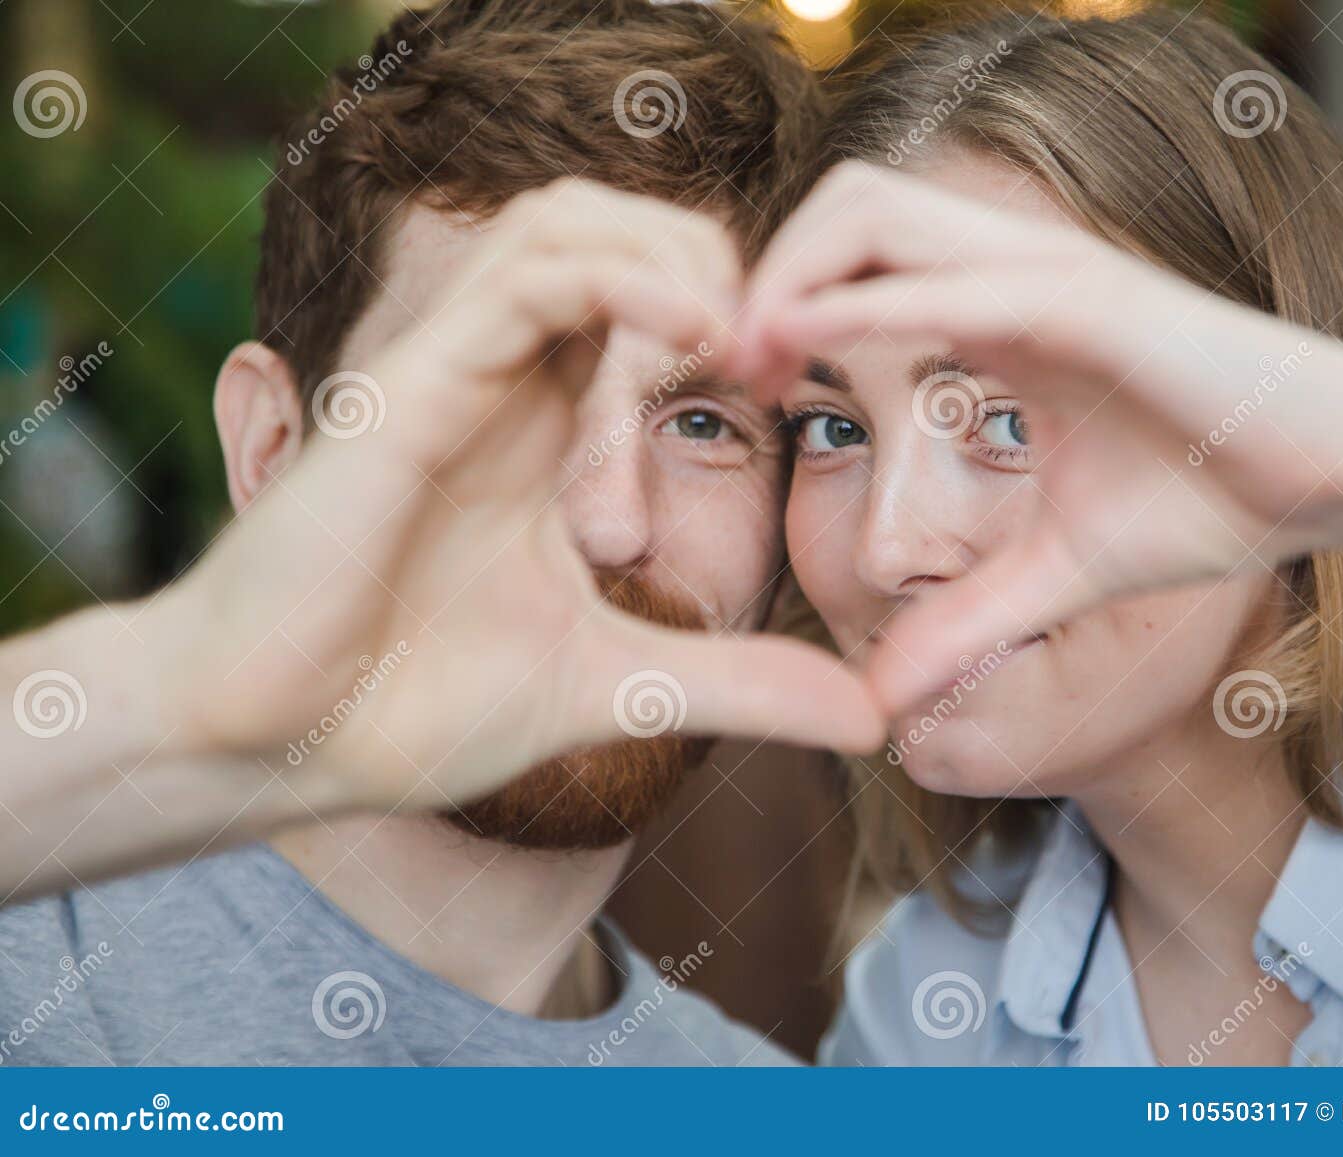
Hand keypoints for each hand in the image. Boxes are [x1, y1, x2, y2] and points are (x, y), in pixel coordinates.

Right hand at [153, 178, 882, 813]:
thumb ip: (741, 684)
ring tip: (739, 334)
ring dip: (673, 250)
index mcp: (541, 433)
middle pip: (612, 229)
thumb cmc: (413, 709)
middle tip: (778, 345)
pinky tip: (691, 334)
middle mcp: (499, 385)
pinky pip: (520, 280)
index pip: (642, 299)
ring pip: (564, 224)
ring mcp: (451, 376)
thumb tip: (871, 717)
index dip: (734, 311)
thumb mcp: (620, 688)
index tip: (792, 384)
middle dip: (715, 258)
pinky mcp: (408, 390)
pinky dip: (618, 279)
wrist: (278, 751)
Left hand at [737, 163, 1342, 709]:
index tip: (742, 383)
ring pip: (882, 211)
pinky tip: (810, 350)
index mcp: (1004, 316)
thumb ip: (968, 618)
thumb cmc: (1216, 501)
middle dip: (769, 264)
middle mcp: (1018, 272)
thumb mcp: (1061, 574)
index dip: (782, 303)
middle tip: (728, 359)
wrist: (1338, 481)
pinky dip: (874, 309)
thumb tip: (886, 695)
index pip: (862, 258)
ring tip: (751, 355)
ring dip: (796, 270)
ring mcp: (1054, 276)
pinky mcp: (1096, 304)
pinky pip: (959, 288)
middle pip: (851, 203)